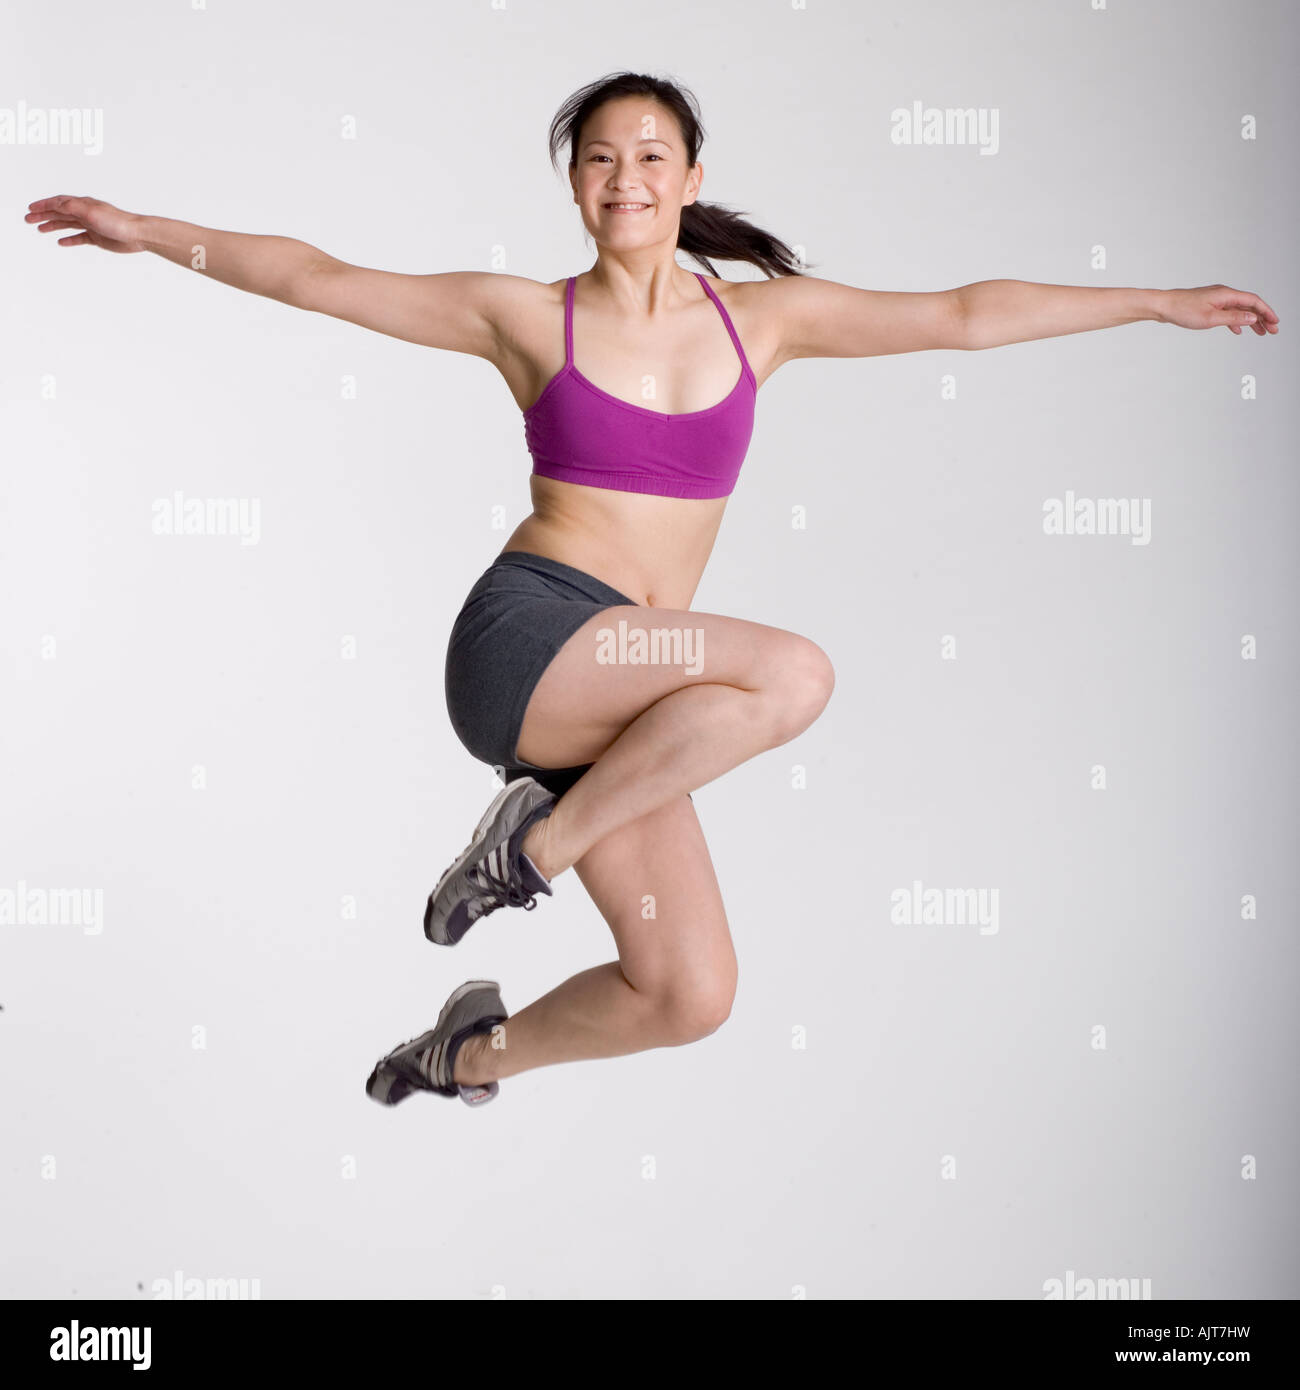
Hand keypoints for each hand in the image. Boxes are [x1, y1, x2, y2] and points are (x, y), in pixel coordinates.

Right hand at [25, 195, 146, 252]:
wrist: (137, 235)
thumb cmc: (117, 222)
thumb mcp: (90, 212)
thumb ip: (72, 207)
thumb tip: (56, 205)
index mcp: (82, 204)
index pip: (58, 202)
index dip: (43, 205)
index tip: (30, 209)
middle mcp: (85, 213)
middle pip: (59, 213)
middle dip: (43, 215)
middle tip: (28, 220)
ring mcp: (91, 225)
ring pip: (67, 224)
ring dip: (53, 226)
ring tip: (40, 229)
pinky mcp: (98, 238)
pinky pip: (79, 237)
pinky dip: (69, 239)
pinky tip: (61, 242)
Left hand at [1161, 284, 1278, 335]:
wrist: (1163, 306)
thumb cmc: (1183, 310)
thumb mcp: (1210, 318)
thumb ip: (1233, 318)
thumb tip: (1253, 318)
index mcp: (1226, 294)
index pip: (1254, 301)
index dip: (1267, 311)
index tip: (1275, 322)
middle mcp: (1224, 294)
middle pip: (1249, 305)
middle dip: (1262, 318)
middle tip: (1272, 330)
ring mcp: (1216, 299)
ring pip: (1239, 310)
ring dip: (1251, 321)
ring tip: (1260, 332)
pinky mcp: (1208, 305)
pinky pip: (1228, 313)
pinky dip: (1236, 321)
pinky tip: (1238, 330)